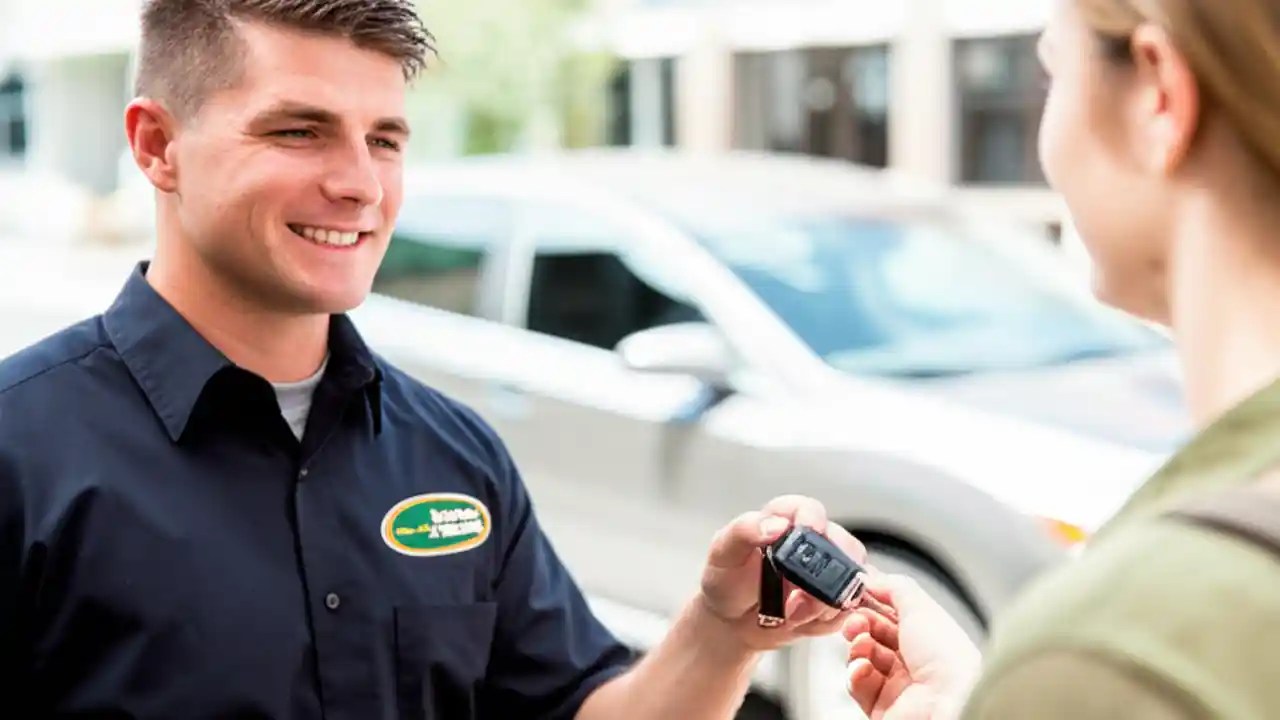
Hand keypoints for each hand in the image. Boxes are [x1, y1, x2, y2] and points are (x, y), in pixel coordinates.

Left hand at [697, 495, 867, 651]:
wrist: (731, 620)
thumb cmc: (727, 580)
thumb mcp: (723, 552)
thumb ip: (744, 531)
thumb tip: (776, 525)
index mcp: (786, 520)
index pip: (810, 510)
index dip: (813, 521)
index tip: (810, 533)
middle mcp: (813, 542)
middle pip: (845, 547)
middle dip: (824, 578)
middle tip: (796, 599)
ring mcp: (828, 572)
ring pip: (851, 582)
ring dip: (823, 605)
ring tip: (791, 615)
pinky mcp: (834, 601)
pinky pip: (848, 610)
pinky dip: (826, 621)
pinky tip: (800, 622)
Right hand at [843, 573, 981, 719]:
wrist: (949, 704)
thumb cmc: (949, 660)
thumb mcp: (921, 607)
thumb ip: (893, 587)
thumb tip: (868, 577)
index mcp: (927, 635)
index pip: (890, 613)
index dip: (871, 603)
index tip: (855, 594)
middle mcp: (914, 660)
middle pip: (873, 635)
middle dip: (859, 623)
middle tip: (855, 621)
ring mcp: (897, 685)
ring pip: (861, 658)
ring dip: (856, 647)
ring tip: (860, 643)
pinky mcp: (881, 707)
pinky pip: (857, 685)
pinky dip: (855, 674)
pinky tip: (863, 667)